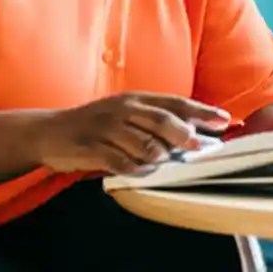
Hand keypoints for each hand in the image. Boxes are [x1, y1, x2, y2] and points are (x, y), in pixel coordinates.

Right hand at [31, 92, 230, 174]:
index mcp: (135, 99)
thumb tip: (194, 134)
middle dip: (186, 134)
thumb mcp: (125, 114)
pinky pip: (119, 161)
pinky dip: (135, 169)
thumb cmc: (96, 124)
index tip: (224, 120)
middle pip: (162, 120)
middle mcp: (123, 109)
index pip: (175, 103)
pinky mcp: (91, 147)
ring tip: (168, 164)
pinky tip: (144, 174)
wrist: (48, 131)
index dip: (201, 111)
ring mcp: (106, 127)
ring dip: (161, 156)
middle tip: (202, 146)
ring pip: (143, 143)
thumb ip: (154, 121)